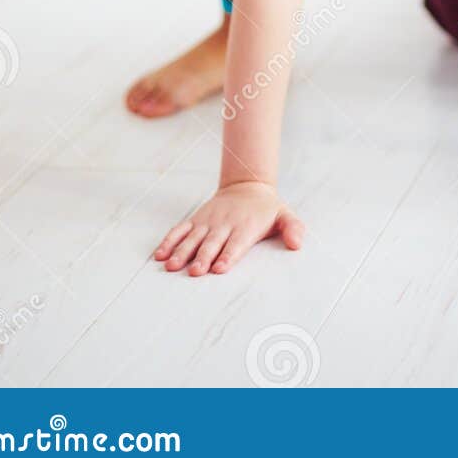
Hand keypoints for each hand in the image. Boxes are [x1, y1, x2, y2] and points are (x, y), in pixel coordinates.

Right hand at [153, 179, 302, 275]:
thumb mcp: (284, 215)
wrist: (247, 185)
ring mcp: (208, 221)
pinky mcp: (196, 219)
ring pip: (192, 237)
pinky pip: (180, 230)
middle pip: (212, 243)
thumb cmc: (266, 209)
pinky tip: (160, 255)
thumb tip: (297, 243)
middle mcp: (224, 224)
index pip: (236, 244)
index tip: (219, 269)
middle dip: (202, 258)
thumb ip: (293, 228)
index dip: (227, 256)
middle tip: (194, 272)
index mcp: (245, 227)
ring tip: (171, 266)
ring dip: (181, 252)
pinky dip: (169, 241)